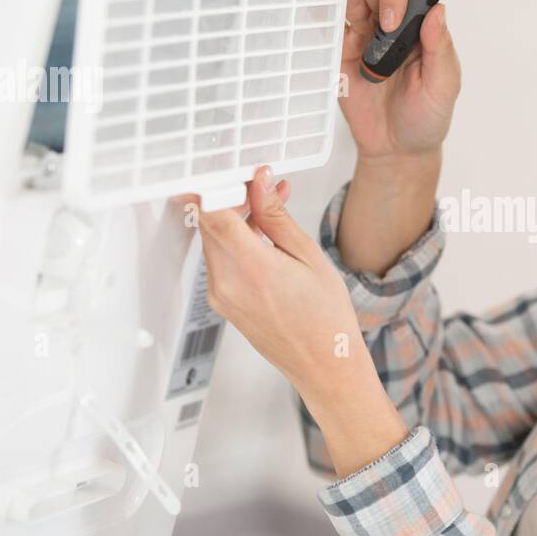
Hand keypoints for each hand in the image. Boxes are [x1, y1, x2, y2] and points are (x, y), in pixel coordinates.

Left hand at [173, 168, 375, 405]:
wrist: (324, 366)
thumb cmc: (327, 319)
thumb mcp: (309, 257)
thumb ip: (277, 216)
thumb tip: (259, 182)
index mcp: (251, 268)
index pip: (211, 211)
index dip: (216, 183)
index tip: (233, 170)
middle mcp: (227, 283)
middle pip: (210, 222)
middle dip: (233, 197)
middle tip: (266, 187)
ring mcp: (220, 295)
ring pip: (213, 239)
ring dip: (236, 219)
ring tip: (275, 213)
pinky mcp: (221, 302)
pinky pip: (220, 260)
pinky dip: (237, 242)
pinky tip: (266, 239)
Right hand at [340, 0, 460, 161]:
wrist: (396, 150)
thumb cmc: (426, 118)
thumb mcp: (444, 87)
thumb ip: (440, 50)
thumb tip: (438, 13)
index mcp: (420, 26)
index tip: (396, 11)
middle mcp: (392, 22)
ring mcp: (364, 35)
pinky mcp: (341, 52)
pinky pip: (328, 25)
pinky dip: (320, 8)